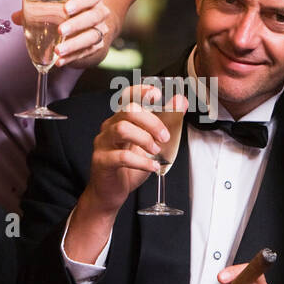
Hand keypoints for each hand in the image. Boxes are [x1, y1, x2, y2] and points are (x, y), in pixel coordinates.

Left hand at [11, 0, 115, 67]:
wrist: (91, 26)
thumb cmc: (71, 12)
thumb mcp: (58, 6)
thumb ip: (38, 9)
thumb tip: (15, 17)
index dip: (80, 2)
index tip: (66, 8)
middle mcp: (100, 13)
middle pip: (92, 18)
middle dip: (76, 25)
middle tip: (60, 31)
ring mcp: (100, 31)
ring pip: (92, 37)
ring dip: (74, 45)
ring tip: (57, 51)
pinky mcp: (97, 47)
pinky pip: (86, 53)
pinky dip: (72, 57)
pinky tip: (59, 61)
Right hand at [82, 86, 187, 215]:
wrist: (109, 192)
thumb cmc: (128, 167)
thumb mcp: (150, 143)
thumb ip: (165, 123)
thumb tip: (181, 102)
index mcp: (121, 120)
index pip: (127, 97)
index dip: (141, 91)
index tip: (157, 94)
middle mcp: (109, 127)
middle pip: (128, 111)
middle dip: (151, 121)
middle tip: (164, 136)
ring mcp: (103, 143)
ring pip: (122, 129)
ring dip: (145, 139)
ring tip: (155, 150)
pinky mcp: (102, 161)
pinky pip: (121, 157)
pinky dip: (142, 161)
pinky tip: (152, 166)